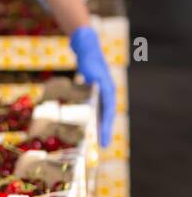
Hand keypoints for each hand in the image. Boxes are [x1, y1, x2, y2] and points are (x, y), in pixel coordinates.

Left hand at [69, 26, 115, 147]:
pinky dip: (93, 118)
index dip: (105, 129)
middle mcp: (107, 94)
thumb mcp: (92, 72)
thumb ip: (94, 81)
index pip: (108, 114)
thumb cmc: (89, 60)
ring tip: (95, 141)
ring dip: (98, 127)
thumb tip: (95, 94)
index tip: (102, 142)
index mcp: (108, 92)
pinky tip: (87, 126)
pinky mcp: (95, 92)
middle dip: (103, 131)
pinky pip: (95, 109)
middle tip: (100, 146)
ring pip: (101, 114)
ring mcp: (102, 93)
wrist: (87, 50)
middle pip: (106, 117)